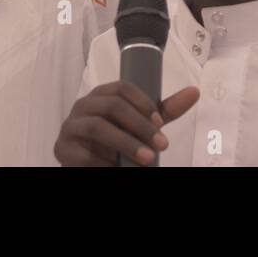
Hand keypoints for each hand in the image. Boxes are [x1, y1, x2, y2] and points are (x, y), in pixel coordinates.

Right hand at [54, 81, 199, 166]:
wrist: (93, 164)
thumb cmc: (119, 140)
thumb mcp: (143, 126)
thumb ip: (165, 111)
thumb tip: (195, 91)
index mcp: (101, 94)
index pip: (122, 87)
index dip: (143, 103)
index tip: (161, 124)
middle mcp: (83, 105)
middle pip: (111, 106)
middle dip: (140, 126)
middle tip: (162, 145)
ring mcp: (70, 127)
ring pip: (97, 127)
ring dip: (126, 144)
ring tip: (148, 159)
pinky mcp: (62, 150)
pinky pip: (84, 154)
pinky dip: (106, 162)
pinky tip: (120, 168)